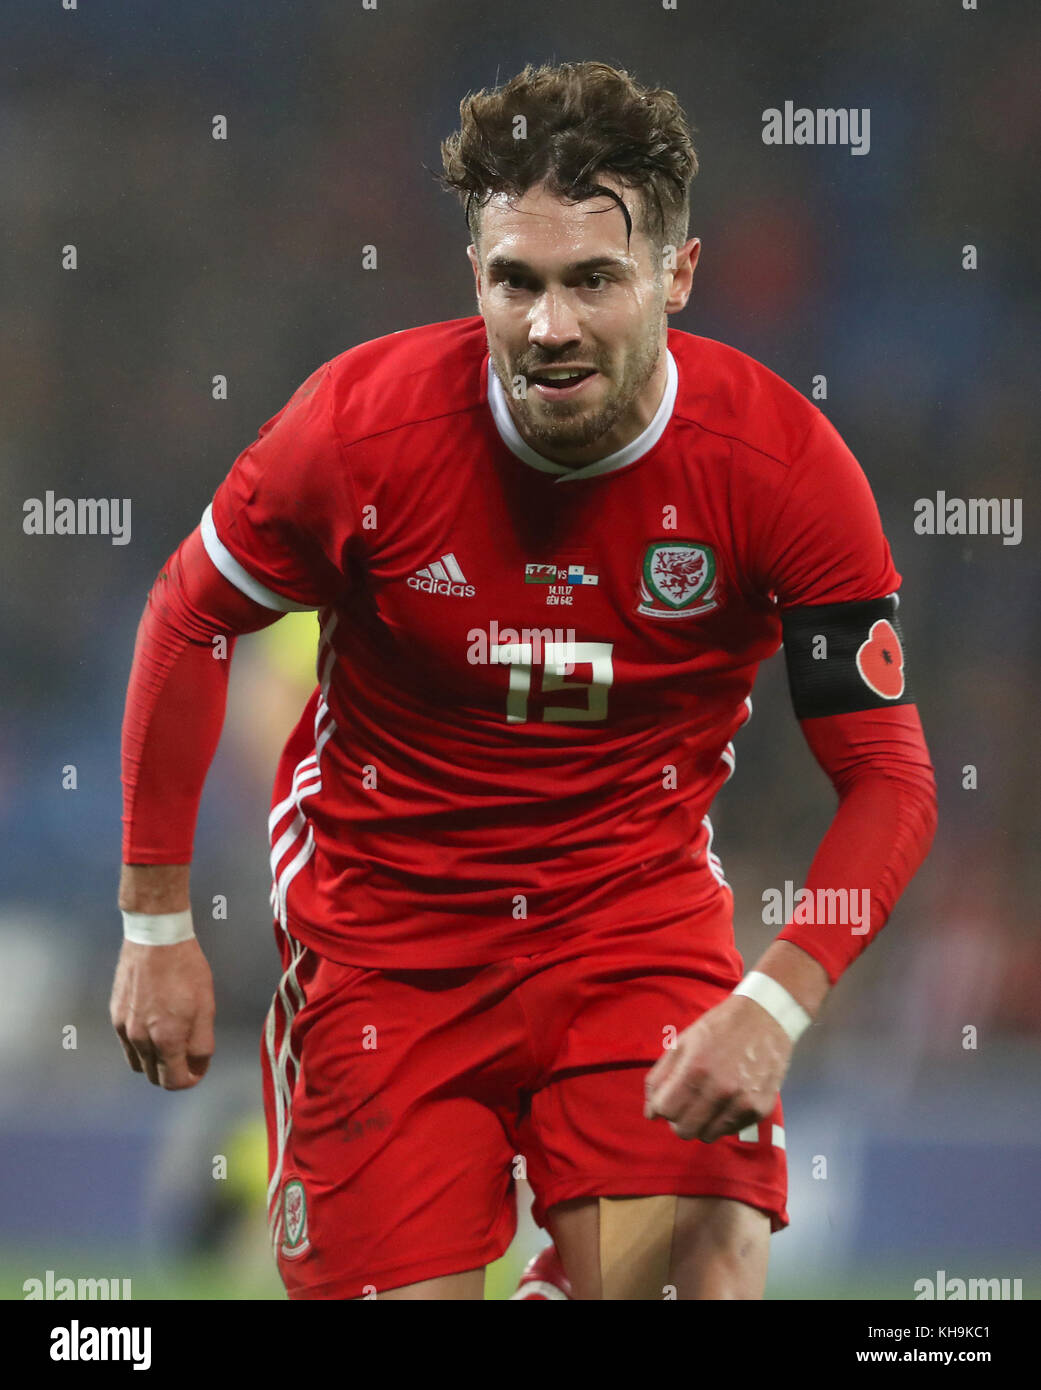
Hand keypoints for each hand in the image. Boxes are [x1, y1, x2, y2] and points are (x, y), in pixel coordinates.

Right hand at [109, 937, 214, 1089]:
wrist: (156, 939)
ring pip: (139, 1063)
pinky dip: (141, 1046)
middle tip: (188, 1056)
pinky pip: (127, 1045)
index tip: (198, 1069)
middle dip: (173, 1073)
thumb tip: (197, 1066)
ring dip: (156, 1062)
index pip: (174, 1082)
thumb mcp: (206, 1007)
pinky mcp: (115, 1015)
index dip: (190, 1079)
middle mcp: (141, 1039)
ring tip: (172, 1042)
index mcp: (166, 1039)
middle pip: (155, 1077)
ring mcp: (125, 1028)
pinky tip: (154, 1028)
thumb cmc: (186, 969)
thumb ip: (201, 1043)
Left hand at [643, 994, 792, 1142]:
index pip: (665, 1110)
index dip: (663, 1106)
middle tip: (687, 1102)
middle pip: (684, 1130)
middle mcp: (720, 1089)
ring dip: (702, 1122)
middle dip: (679, 1119)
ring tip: (708, 1100)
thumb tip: (650, 1113)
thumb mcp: (682, 1042)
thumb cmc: (719, 1028)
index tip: (669, 1098)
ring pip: (707, 1136)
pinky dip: (723, 1121)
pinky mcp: (760, 1109)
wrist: (765, 1018)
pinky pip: (730, 1130)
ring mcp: (742, 1102)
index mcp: (695, 1069)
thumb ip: (660, 1077)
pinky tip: (727, 1100)